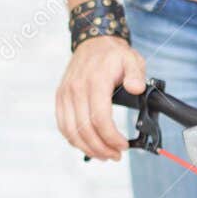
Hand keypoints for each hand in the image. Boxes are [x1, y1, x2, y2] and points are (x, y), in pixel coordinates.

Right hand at [56, 36, 146, 161]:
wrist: (92, 42)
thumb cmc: (113, 54)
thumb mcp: (132, 59)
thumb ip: (136, 75)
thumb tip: (136, 88)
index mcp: (95, 81)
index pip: (100, 118)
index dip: (111, 138)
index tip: (123, 146)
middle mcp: (76, 89)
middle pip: (85, 129)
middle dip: (102, 148)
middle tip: (116, 155)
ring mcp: (65, 94)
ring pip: (71, 131)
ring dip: (87, 148)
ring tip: (104, 154)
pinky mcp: (60, 98)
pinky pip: (62, 125)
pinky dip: (74, 140)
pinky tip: (87, 145)